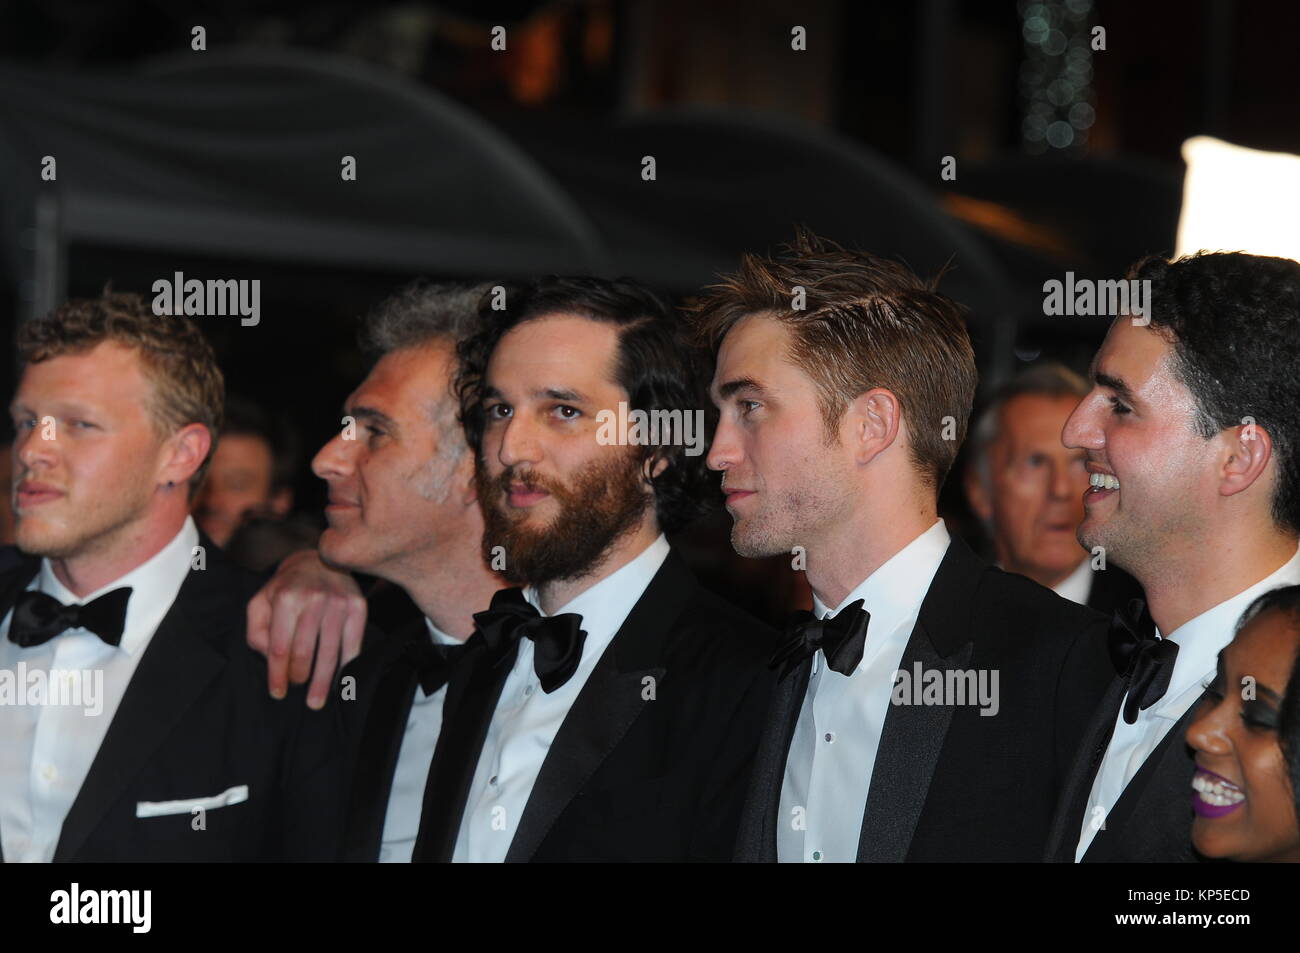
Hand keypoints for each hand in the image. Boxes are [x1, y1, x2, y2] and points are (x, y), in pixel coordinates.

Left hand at [247, 548, 366, 708]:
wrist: (320, 559)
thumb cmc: (287, 587)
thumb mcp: (261, 601)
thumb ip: (257, 631)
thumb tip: (271, 659)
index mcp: (286, 598)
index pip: (278, 648)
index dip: (277, 675)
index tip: (278, 692)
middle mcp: (313, 599)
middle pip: (304, 653)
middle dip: (298, 677)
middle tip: (297, 686)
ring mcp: (339, 602)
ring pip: (329, 653)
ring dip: (322, 682)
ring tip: (316, 700)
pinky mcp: (359, 606)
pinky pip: (353, 644)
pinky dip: (347, 667)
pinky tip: (341, 682)